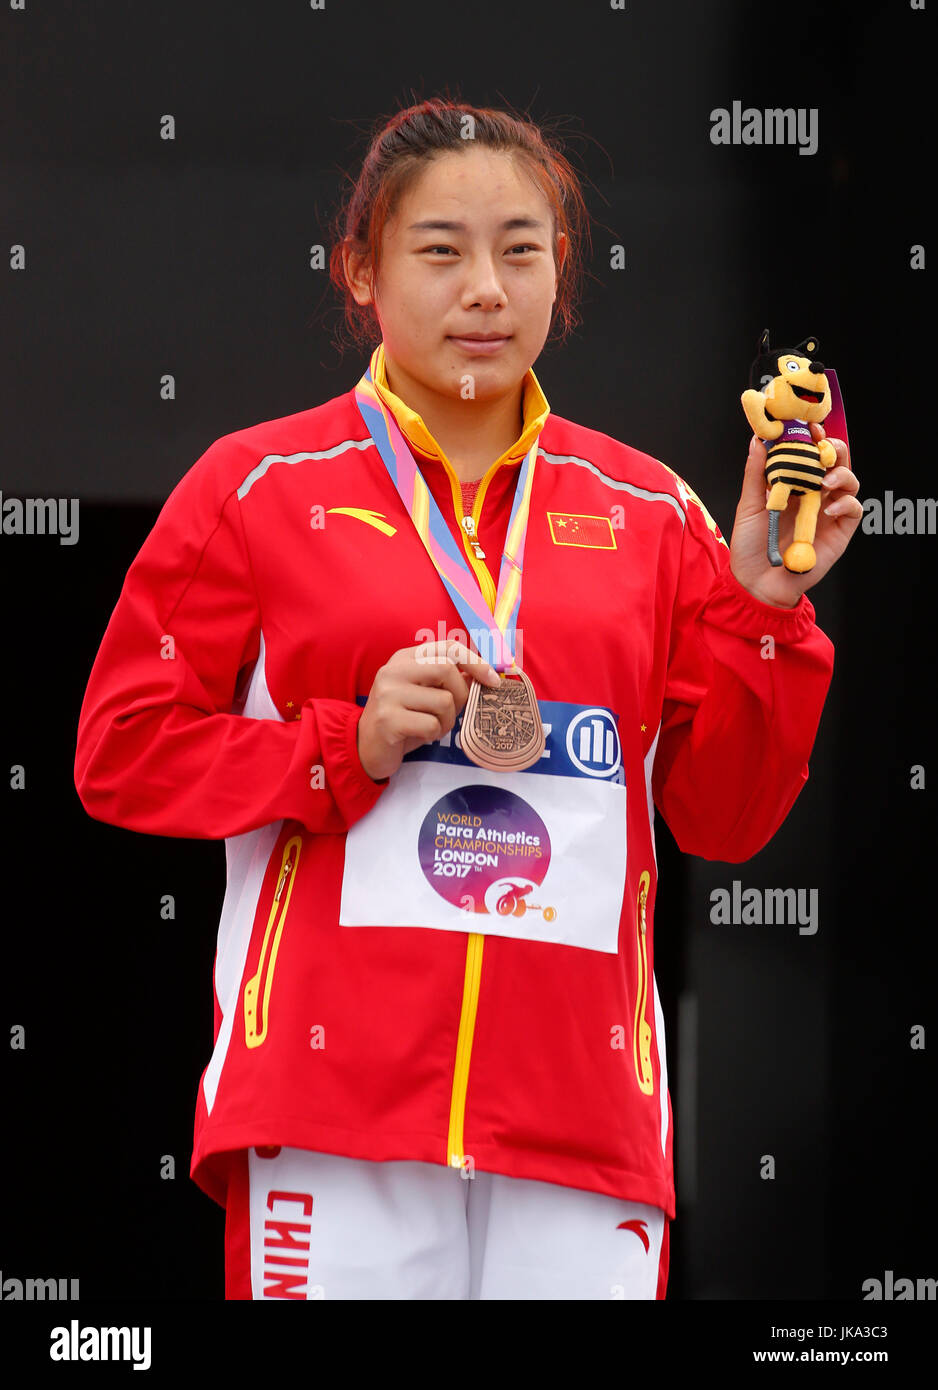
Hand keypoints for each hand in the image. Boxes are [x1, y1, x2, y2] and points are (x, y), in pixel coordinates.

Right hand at [356, 639, 501, 782]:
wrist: (366, 747)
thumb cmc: (403, 718)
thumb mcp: (425, 694)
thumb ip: (448, 681)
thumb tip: (483, 674)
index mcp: (404, 658)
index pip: (448, 647)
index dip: (475, 662)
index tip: (493, 680)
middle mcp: (393, 670)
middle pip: (447, 670)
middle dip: (460, 696)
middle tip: (452, 713)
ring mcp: (388, 694)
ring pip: (444, 701)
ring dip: (446, 721)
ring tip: (431, 726)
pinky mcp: (388, 719)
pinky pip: (432, 725)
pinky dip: (434, 734)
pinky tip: (420, 735)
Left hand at [728, 424, 862, 606]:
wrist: (756, 582)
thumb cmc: (751, 546)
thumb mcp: (749, 506)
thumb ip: (755, 474)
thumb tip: (756, 440)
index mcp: (793, 484)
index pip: (809, 454)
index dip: (812, 438)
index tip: (808, 427)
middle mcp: (813, 495)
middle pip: (835, 462)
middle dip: (833, 448)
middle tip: (822, 446)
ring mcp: (828, 512)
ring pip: (849, 481)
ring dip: (841, 474)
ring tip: (824, 480)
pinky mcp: (839, 532)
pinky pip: (853, 510)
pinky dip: (846, 504)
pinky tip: (829, 509)